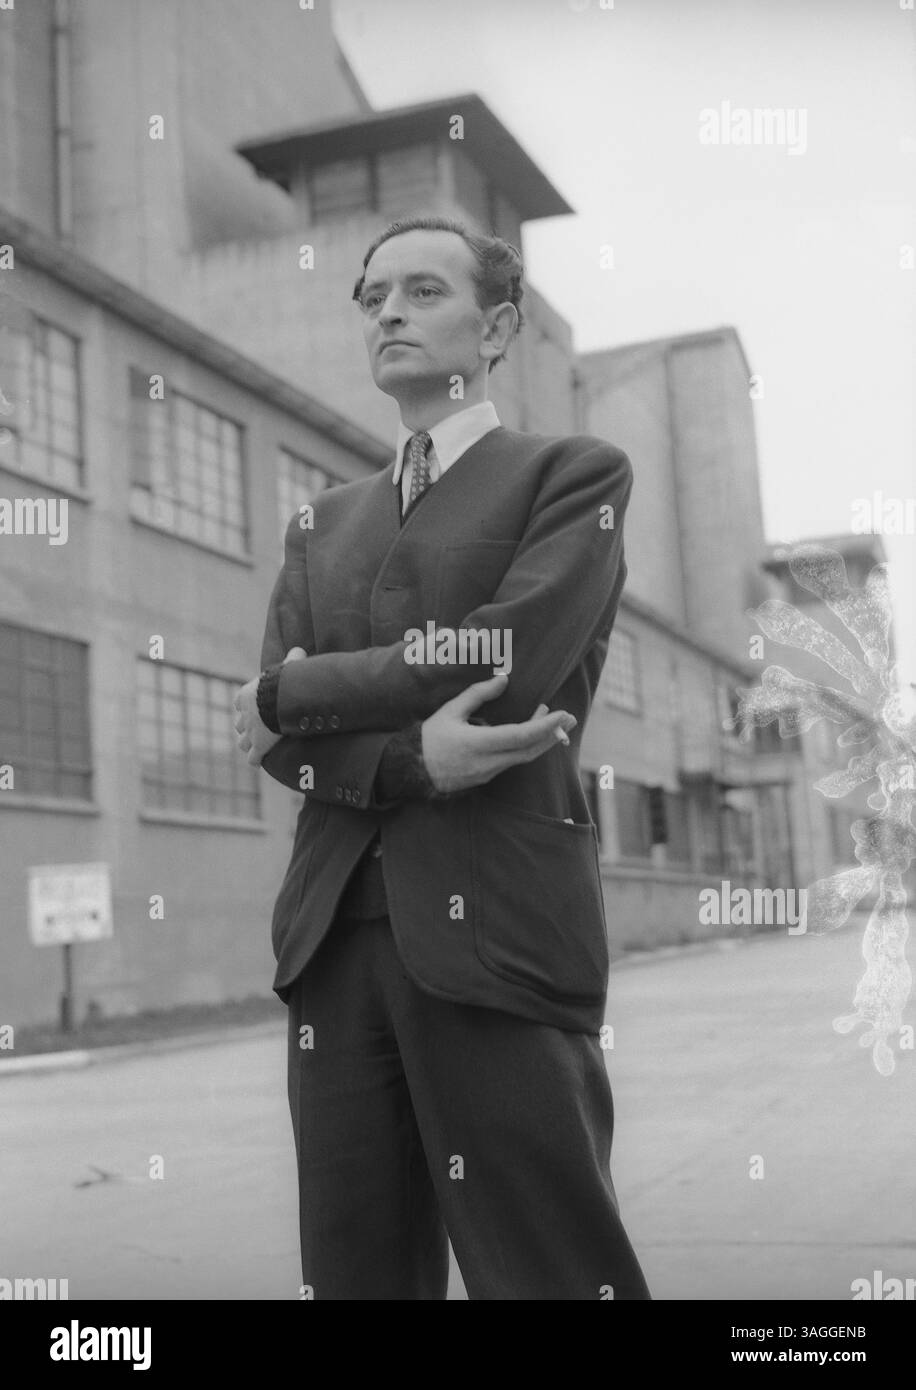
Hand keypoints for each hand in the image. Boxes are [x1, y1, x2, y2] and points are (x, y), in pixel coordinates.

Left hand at [234, 647, 306, 765]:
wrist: (281, 701)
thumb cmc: (284, 682)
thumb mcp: (288, 667)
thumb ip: (293, 659)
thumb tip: (300, 650)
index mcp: (247, 696)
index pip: (239, 702)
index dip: (246, 706)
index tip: (254, 707)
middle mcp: (245, 715)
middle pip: (239, 724)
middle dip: (246, 727)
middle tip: (257, 729)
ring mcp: (251, 732)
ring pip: (242, 742)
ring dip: (248, 744)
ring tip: (256, 747)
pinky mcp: (258, 746)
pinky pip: (252, 758)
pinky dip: (256, 760)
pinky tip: (260, 761)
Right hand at [420, 672, 576, 794]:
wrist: (412, 770)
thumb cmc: (430, 737)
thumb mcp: (450, 711)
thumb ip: (478, 694)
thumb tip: (503, 679)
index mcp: (479, 744)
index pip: (521, 736)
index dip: (545, 725)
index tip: (562, 714)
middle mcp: (488, 762)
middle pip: (530, 750)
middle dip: (553, 734)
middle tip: (571, 718)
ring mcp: (489, 773)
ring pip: (524, 757)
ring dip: (542, 740)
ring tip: (556, 723)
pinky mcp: (487, 777)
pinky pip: (513, 761)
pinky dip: (527, 746)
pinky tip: (531, 733)